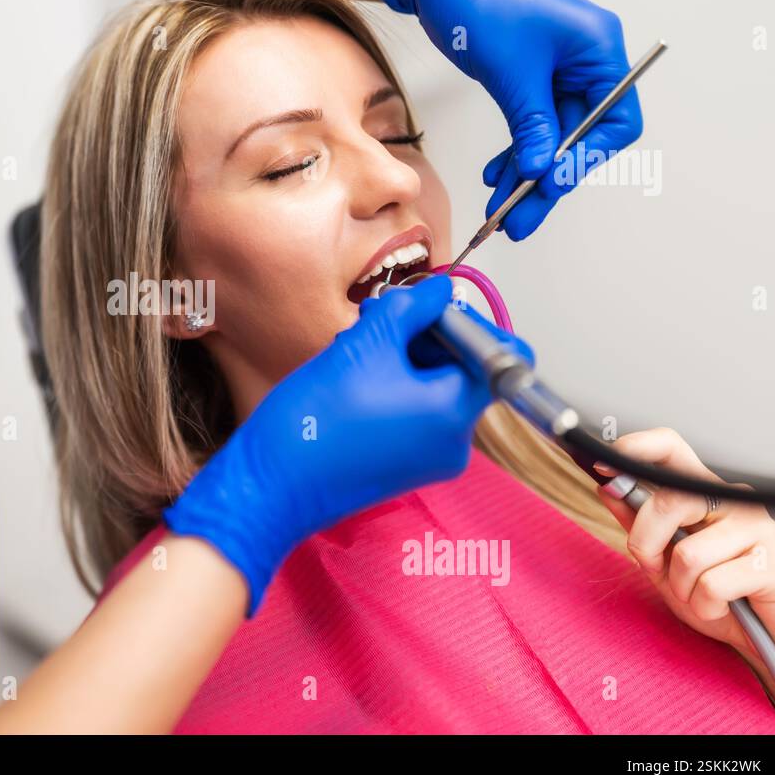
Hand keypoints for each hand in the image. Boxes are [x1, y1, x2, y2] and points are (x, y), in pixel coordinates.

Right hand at [164, 275, 529, 613]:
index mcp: (454, 411)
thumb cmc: (315, 419)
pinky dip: (393, 389)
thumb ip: (413, 308)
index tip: (428, 310)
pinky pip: (415, 415)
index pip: (501, 357)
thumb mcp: (366, 344)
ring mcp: (429, 458)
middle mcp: (453, 442)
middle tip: (379, 325)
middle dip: (426, 339)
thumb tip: (441, 292)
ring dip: (403, 361)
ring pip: (435, 390)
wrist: (272, 482)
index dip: (468, 323)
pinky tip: (352, 381)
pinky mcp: (404, 467)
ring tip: (354, 353)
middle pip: (465, 372)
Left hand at [361, 0, 643, 239]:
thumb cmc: (479, 0)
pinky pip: (530, 125)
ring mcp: (556, 70)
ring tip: (500, 210)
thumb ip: (532, 124)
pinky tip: (496, 176)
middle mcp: (585, 61)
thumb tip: (544, 169)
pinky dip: (515, 152)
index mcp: (598, 49)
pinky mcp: (527, 78)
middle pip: (579, 136)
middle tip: (520, 219)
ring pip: (550, 137)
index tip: (552, 184)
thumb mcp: (511, 71)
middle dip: (548, 179)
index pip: (615, 120)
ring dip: (526, 173)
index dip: (586, 158)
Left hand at [594, 428, 774, 707]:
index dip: (636, 448)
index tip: (604, 465)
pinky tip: (722, 606)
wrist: (767, 638)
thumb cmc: (719, 595)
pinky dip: (706, 606)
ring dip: (682, 587)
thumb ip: (637, 524)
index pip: (671, 448)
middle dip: (646, 544)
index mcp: (703, 493)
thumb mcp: (662, 561)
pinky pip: (713, 585)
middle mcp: (733, 501)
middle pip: (668, 502)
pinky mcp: (774, 564)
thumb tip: (607, 488)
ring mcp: (758, 529)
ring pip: (687, 553)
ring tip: (701, 594)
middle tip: (655, 568)